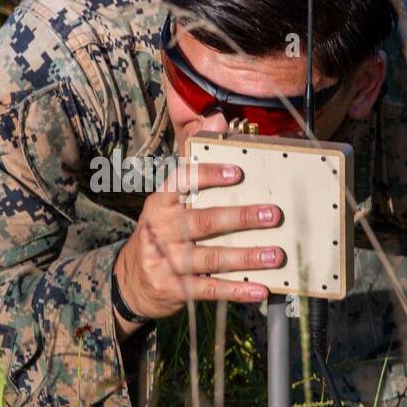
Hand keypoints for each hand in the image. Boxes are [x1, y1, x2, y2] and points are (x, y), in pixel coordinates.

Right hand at [113, 162, 282, 336]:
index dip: (209, 176)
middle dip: (241, 218)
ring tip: (275, 255)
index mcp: (160, 203)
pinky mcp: (176, 290)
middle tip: (272, 215)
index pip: (181, 182)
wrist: (131, 281)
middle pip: (204, 222)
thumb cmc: (161, 232)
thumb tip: (216, 116)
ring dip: (247, 256)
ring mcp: (167, 262)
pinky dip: (237, 290)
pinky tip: (259, 288)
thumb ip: (195, 164)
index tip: (238, 173)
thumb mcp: (167, 201)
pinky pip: (211, 289)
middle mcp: (161, 231)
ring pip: (212, 258)